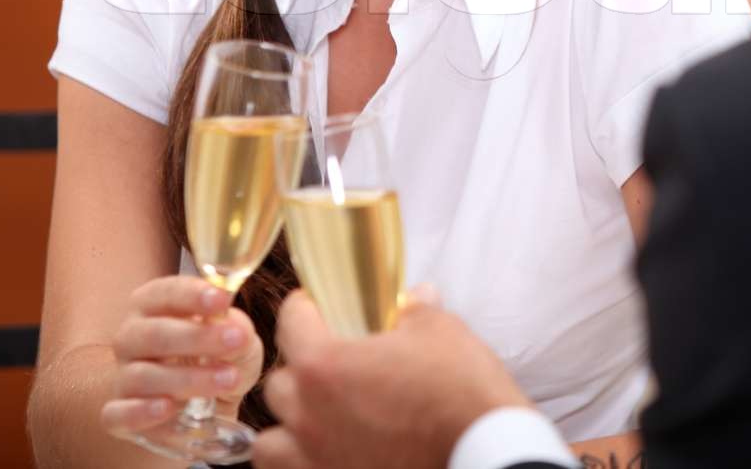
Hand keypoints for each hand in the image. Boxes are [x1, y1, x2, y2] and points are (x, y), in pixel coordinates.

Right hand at [99, 275, 262, 436]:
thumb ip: (238, 330)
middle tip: (237, 340)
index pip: (166, 292)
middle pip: (153, 333)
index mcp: (154, 306)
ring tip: (228, 380)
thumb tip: (237, 331)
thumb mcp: (237, 341)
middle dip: (196, 337)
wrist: (203, 410)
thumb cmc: (217, 359)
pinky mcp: (118, 417)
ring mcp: (121, 378)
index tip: (222, 300)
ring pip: (142, 376)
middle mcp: (131, 338)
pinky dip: (141, 412)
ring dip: (188, 379)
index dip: (192, 294)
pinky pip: (118, 414)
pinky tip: (168, 408)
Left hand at [251, 287, 531, 468]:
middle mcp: (308, 413)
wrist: (480, 448)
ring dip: (288, 424)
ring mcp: (314, 457)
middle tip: (330, 364)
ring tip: (315, 418)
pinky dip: (298, 461)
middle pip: (279, 382)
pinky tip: (323, 451)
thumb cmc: (458, 389)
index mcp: (325, 364)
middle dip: (301, 368)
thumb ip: (417, 310)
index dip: (304, 307)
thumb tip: (416, 297)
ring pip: (271, 439)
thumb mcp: (441, 331)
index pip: (291, 322)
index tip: (314, 306)